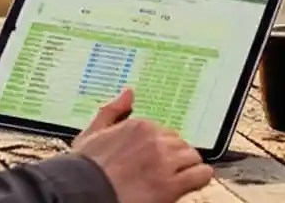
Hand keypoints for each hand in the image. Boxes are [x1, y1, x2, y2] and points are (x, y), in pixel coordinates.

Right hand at [72, 90, 213, 202]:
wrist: (83, 192)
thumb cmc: (84, 168)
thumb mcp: (92, 133)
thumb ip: (112, 110)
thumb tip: (129, 92)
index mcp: (140, 125)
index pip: (165, 131)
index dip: (160, 147)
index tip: (154, 158)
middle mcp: (155, 140)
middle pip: (180, 144)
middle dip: (174, 156)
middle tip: (163, 170)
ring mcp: (165, 162)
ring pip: (193, 157)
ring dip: (187, 167)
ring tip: (176, 178)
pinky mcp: (172, 185)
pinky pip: (201, 174)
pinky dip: (199, 179)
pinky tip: (189, 184)